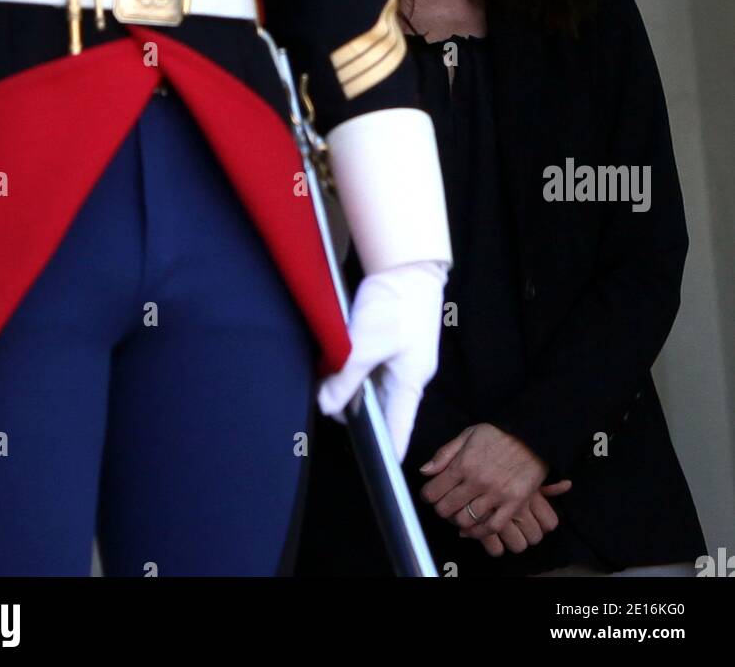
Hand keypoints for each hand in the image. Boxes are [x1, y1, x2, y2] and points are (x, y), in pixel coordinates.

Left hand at [318, 260, 445, 461]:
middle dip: (356, 412)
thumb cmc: (396, 303)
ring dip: (351, 388)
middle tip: (328, 408)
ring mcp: (398, 359)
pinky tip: (334, 364)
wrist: (408, 264)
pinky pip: (370, 367)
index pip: (399, 428)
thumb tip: (327, 406)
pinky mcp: (389, 342)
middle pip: (381, 408)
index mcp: (410, 383)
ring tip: (326, 383)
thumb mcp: (367, 342)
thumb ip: (346, 376)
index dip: (387, 450)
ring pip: (372, 386)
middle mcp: (406, 376)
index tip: (376, 471)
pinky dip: (353, 370)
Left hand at [418, 422, 571, 548]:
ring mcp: (496, 494)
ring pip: (466, 520)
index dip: (428, 495)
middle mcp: (477, 481)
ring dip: (458, 520)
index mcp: (463, 463)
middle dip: (441, 509)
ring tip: (459, 513)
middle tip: (445, 504)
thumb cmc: (499, 434)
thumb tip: (424, 471)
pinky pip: (491, 527)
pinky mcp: (513, 503)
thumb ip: (445, 453)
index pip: (433, 491)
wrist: (533, 435)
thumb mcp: (468, 434)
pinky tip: (472, 529)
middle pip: (446, 509)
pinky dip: (478, 533)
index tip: (432, 494)